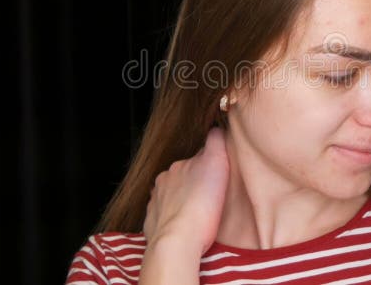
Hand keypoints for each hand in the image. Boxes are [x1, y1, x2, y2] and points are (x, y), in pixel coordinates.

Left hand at [143, 126, 229, 255]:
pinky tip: (184, 225)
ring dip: (182, 200)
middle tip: (210, 194)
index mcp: (177, 167)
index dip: (208, 164)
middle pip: (182, 177)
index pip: (196, 159)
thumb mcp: (215, 164)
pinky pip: (164, 216)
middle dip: (193, 182)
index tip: (218, 173)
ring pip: (171, 196)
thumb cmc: (201, 206)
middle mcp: (163, 181)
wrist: (177, 242)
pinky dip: (172, 217)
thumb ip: (215, 142)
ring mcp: (155, 203)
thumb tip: (216, 129)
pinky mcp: (152, 224)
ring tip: (197, 212)